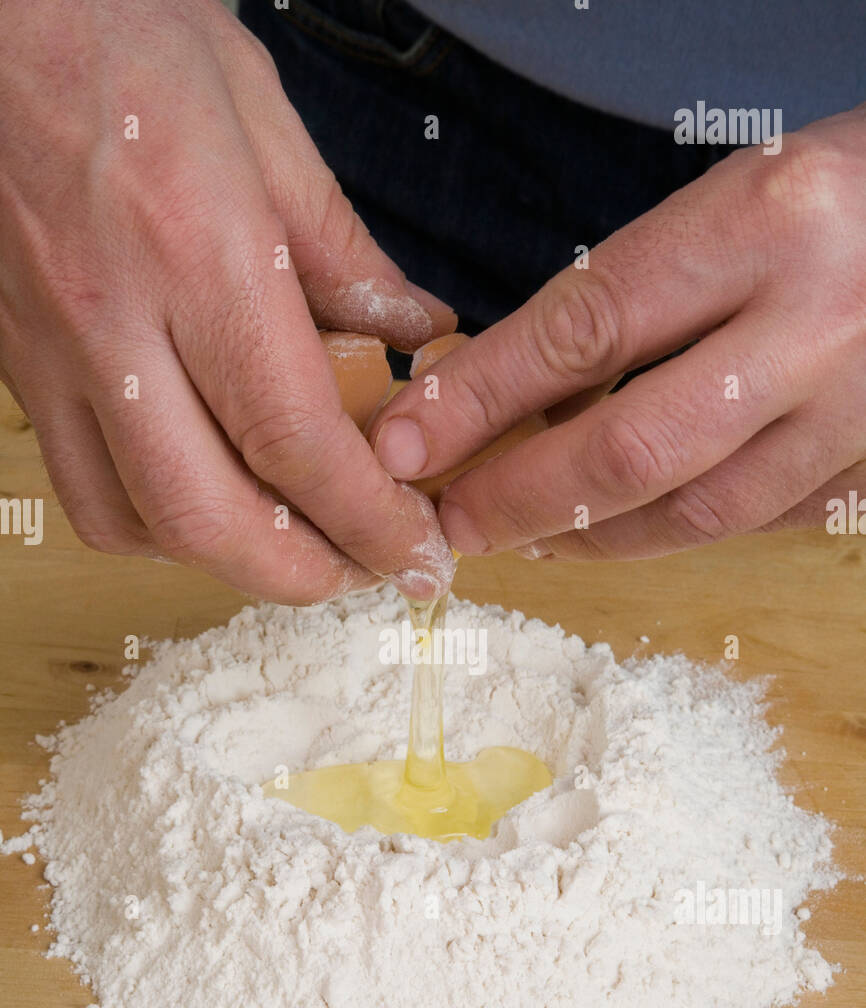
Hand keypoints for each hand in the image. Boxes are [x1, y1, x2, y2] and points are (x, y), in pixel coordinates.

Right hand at [0, 0, 455, 600]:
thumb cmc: (114, 25)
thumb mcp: (259, 114)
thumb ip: (341, 246)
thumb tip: (413, 330)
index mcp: (196, 251)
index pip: (296, 440)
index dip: (370, 521)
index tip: (419, 553)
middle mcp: (113, 319)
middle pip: (208, 518)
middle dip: (302, 574)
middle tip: (363, 570)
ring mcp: (49, 349)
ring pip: (134, 522)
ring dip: (227, 557)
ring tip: (294, 538)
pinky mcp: (14, 360)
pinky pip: (80, 486)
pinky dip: (151, 522)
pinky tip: (202, 494)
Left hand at [371, 107, 865, 560]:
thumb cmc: (834, 202)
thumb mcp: (728, 204)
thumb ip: (627, 292)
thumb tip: (508, 387)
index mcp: (765, 225)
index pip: (586, 327)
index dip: (481, 398)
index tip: (410, 440)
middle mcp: (815, 325)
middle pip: (634, 446)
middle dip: (520, 496)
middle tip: (454, 521)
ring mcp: (854, 410)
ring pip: (696, 510)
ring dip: (590, 536)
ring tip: (525, 534)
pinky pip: (756, 524)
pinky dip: (673, 531)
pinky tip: (620, 530)